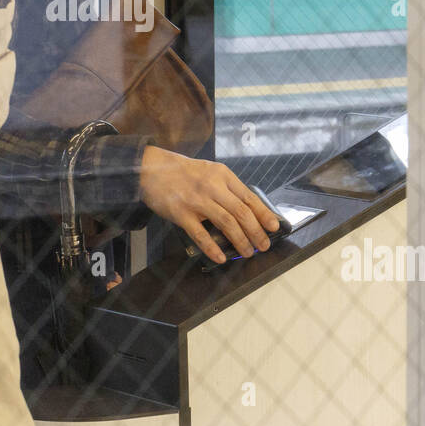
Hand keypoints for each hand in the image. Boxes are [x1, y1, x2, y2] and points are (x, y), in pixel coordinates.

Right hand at [138, 146, 280, 263]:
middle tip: (263, 245)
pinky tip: (221, 257)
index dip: (264, 214)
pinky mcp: (181, 213)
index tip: (274, 227)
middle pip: (241, 212)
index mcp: (222, 175)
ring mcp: (196, 200)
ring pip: (226, 223)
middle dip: (256, 231)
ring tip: (247, 252)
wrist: (150, 168)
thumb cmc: (183, 172)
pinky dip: (212, 247)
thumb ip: (226, 187)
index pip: (249, 197)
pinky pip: (200, 234)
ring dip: (240, 240)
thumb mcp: (209, 171)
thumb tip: (247, 209)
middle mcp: (212, 187)